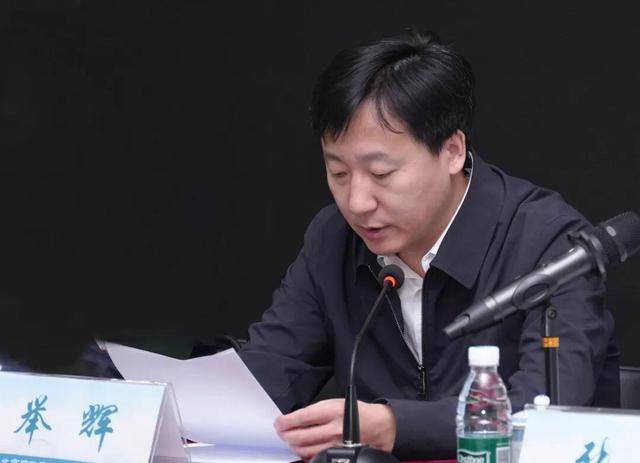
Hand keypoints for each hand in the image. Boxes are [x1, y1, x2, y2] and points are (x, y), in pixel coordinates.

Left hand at [274, 398, 396, 461]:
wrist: (377, 425)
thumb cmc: (355, 411)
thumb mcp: (335, 402)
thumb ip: (315, 411)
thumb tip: (295, 419)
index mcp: (331, 411)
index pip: (301, 418)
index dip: (286, 422)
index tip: (279, 422)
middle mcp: (333, 429)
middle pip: (299, 437)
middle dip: (285, 435)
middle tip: (281, 431)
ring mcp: (335, 444)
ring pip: (305, 450)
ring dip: (293, 445)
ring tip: (290, 439)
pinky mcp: (338, 454)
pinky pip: (315, 457)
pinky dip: (305, 454)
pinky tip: (302, 448)